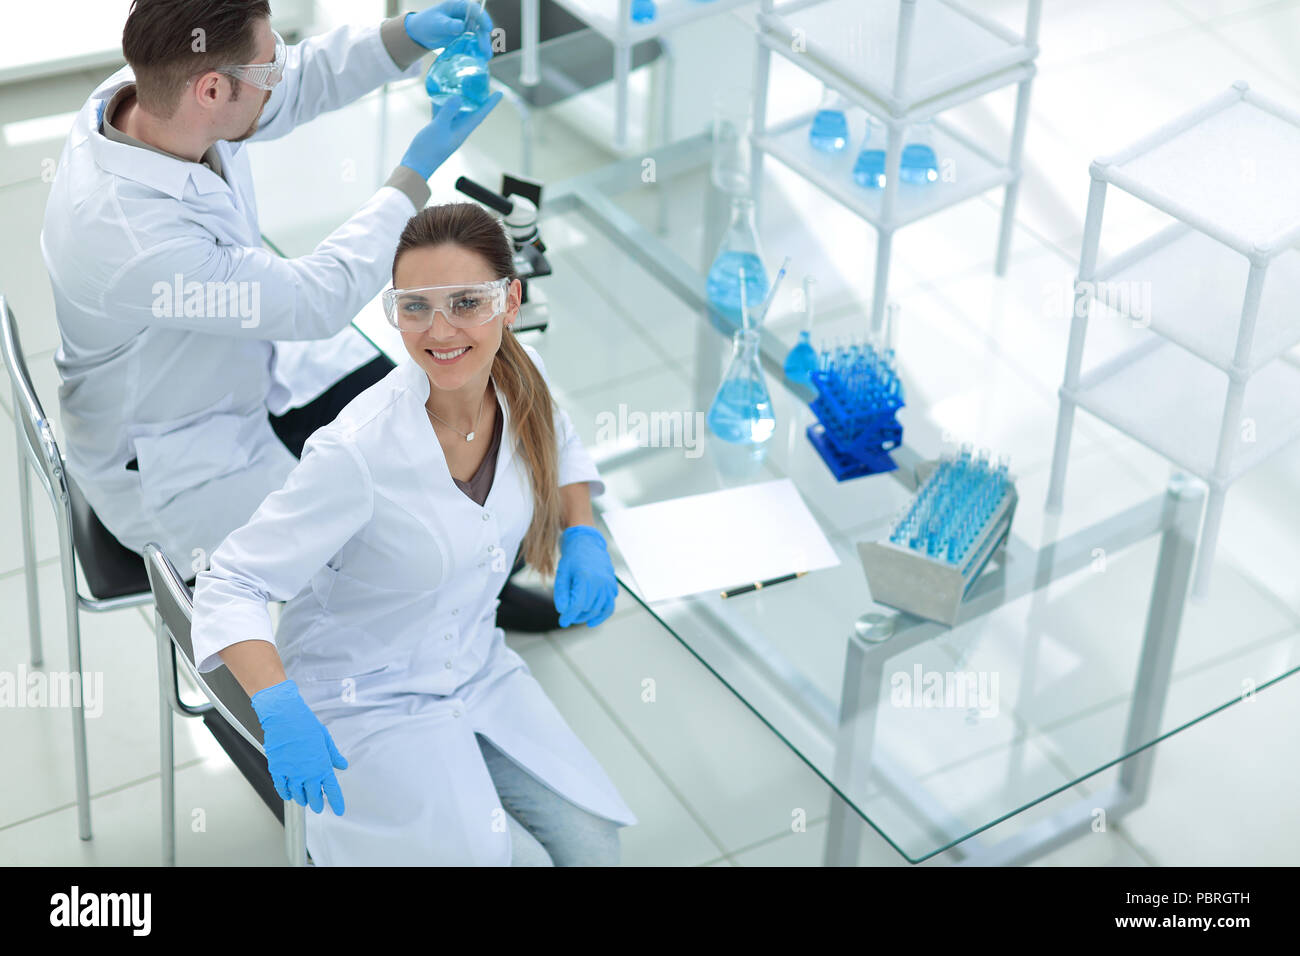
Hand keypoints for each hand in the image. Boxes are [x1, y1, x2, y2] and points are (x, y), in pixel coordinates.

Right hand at [250, 679, 347, 814]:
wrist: (285, 718)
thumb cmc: (305, 725)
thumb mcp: (325, 739)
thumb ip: (334, 756)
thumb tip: (343, 765)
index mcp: (322, 765)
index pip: (332, 790)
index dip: (337, 802)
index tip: (340, 810)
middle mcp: (308, 773)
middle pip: (314, 796)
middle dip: (317, 804)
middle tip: (319, 808)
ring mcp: (292, 773)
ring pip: (297, 795)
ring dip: (302, 800)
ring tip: (304, 801)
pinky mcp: (277, 770)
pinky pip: (281, 787)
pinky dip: (285, 793)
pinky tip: (288, 795)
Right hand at [400, 91, 502, 179]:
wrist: (415, 166)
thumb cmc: (428, 150)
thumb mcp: (438, 128)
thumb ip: (448, 112)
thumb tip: (458, 98)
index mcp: (462, 130)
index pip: (480, 114)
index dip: (490, 103)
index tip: (500, 93)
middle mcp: (458, 129)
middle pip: (471, 110)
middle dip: (476, 97)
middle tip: (480, 83)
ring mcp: (448, 130)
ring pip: (456, 111)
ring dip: (459, 98)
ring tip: (460, 84)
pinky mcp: (438, 131)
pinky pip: (443, 113)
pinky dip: (441, 103)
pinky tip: (437, 94)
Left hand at [405, 1, 494, 57]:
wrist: (421, 34)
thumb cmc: (427, 23)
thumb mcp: (436, 23)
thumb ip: (448, 24)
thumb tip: (461, 26)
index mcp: (458, 6)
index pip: (474, 9)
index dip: (482, 17)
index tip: (487, 28)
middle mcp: (465, 15)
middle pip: (479, 24)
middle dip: (483, 37)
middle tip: (485, 49)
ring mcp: (466, 26)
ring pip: (479, 34)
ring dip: (483, 45)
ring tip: (486, 57)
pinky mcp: (466, 37)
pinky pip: (474, 42)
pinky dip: (477, 50)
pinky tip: (480, 58)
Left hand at [554, 525, 617, 627]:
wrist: (587, 542)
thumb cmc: (572, 557)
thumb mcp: (562, 572)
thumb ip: (561, 592)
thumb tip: (563, 610)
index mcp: (586, 577)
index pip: (578, 605)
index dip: (569, 615)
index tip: (562, 622)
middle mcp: (600, 582)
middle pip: (588, 609)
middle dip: (576, 616)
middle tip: (566, 616)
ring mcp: (608, 584)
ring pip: (599, 609)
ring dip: (587, 617)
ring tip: (576, 617)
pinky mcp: (612, 586)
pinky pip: (609, 606)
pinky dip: (602, 615)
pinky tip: (592, 622)